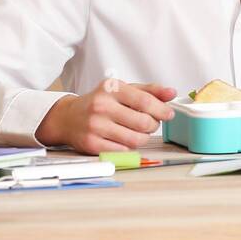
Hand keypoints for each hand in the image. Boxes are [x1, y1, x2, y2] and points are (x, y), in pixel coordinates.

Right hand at [35, 79, 176, 152]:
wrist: (68, 117)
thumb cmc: (100, 102)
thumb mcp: (123, 89)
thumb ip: (149, 90)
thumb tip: (172, 93)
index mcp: (111, 89)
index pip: (145, 101)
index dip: (162, 109)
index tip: (169, 114)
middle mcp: (102, 106)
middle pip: (143, 122)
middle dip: (153, 125)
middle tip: (151, 123)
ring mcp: (95, 126)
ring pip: (135, 139)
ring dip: (144, 137)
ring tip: (139, 131)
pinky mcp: (92, 144)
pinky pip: (123, 150)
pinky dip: (129, 146)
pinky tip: (125, 138)